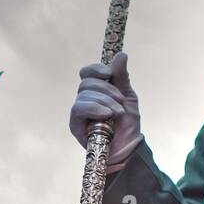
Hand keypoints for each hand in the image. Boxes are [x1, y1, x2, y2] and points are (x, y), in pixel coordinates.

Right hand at [68, 51, 142, 169]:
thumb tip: (120, 54)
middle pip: (87, 82)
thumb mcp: (128, 98)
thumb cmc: (128, 125)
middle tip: (120, 103)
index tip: (109, 73)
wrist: (128, 148)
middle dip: (107, 90)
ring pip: (84, 94)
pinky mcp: (75, 124)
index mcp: (96, 91)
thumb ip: (122, 77)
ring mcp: (79, 112)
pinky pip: (79, 108)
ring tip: (118, 113)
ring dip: (105, 101)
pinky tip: (106, 115)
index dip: (96, 69)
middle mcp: (85, 99)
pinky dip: (94, 108)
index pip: (87, 72)